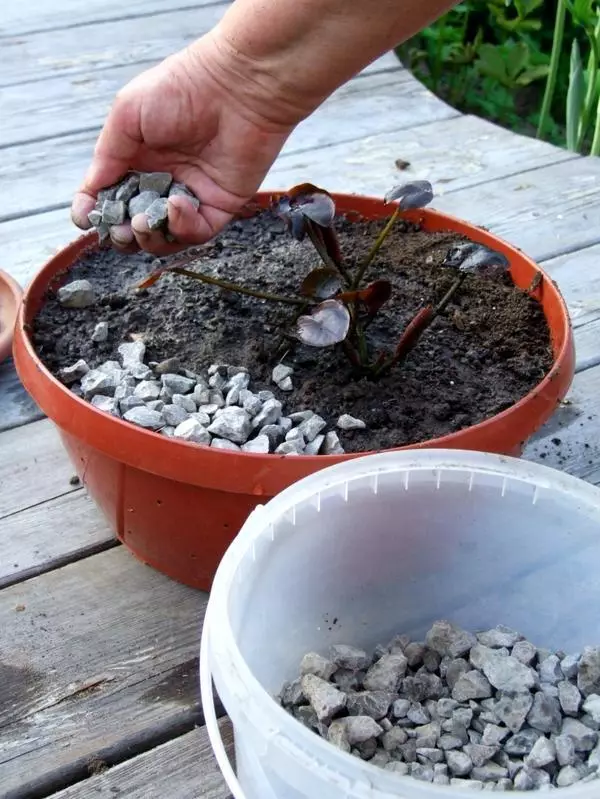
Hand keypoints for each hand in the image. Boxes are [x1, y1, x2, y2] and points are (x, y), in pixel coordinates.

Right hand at [71, 33, 297, 254]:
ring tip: (142, 223)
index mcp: (138, 159)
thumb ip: (108, 156)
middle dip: (123, 234)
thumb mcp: (127, 114)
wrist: (236, 87)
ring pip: (165, 237)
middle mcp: (164, 181)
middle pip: (136, 225)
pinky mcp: (220, 206)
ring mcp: (192, 196)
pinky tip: (176, 205)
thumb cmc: (180, 89)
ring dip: (149, 239)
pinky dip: (182, 227)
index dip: (96, 212)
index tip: (86, 219)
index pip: (112, 197)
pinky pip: (197, 233)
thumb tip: (91, 192)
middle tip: (119, 230)